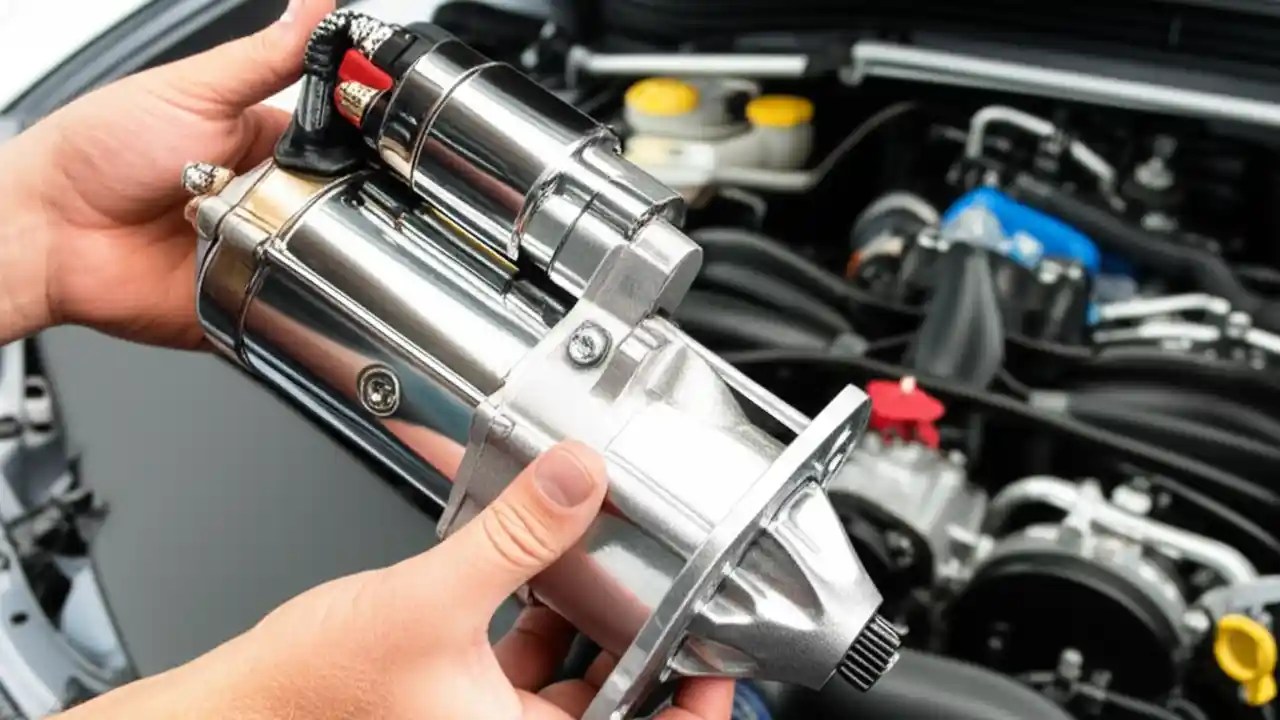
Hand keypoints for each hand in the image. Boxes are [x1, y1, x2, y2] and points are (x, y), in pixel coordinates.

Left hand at [0, 0, 335, 346]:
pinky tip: (253, 269)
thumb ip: (267, 56)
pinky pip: (284, 306)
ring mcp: (256, 251)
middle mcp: (266, 200)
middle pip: (336, 207)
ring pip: (318, 260)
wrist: (48, 230)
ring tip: (254, 229)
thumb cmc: (100, 150)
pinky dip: (279, 295)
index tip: (368, 146)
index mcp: (265, 144)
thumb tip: (320, 6)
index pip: (339, 147)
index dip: (359, 149)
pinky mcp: (243, 300)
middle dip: (321, 204)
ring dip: (298, 248)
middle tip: (279, 191)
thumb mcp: (195, 89)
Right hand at [58, 442, 734, 719]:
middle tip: (672, 590)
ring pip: (571, 686)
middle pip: (616, 706)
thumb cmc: (309, 693)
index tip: (723, 657)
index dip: (700, 703)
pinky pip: (524, 671)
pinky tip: (533, 574)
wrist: (237, 710)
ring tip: (608, 569)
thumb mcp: (430, 599)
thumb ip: (514, 534)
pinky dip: (540, 626)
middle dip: (645, 647)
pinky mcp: (455, 705)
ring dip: (591, 628)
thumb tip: (577, 478)